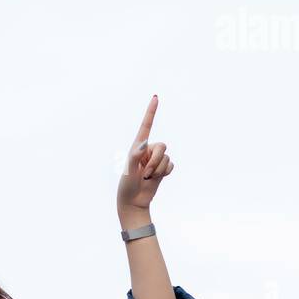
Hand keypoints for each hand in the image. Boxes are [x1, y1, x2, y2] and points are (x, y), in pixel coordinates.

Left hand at [116, 94, 174, 214]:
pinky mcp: (162, 168)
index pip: (146, 126)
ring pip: (167, 157)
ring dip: (158, 169)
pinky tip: (155, 178)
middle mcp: (147, 150)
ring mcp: (156, 159)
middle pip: (162, 146)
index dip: (151, 112)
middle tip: (145, 173)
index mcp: (137, 146)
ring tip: (147, 177)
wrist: (133, 201)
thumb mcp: (128, 170)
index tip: (155, 98)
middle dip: (156, 160)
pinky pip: (171, 165)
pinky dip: (164, 173)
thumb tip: (144, 144)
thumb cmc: (127, 185)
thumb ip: (135, 156)